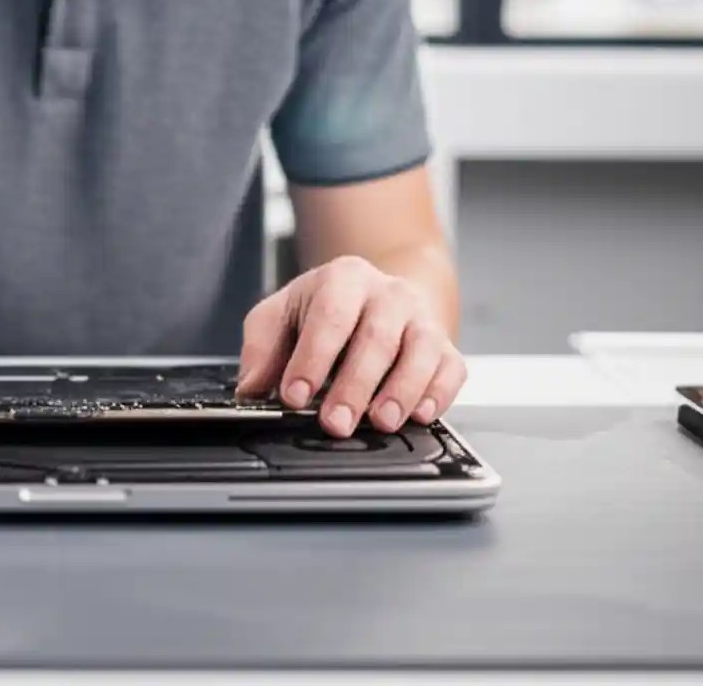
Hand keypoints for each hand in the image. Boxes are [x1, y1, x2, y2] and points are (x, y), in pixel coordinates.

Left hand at [236, 256, 464, 437]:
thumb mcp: (279, 317)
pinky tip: (420, 414)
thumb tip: (251, 390)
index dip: (312, 358)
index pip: (329, 316)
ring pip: (421, 350)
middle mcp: (388, 294)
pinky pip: (451, 368)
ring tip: (381, 422)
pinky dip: (438, 393)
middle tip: (335, 423)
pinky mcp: (446, 346)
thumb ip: (261, 350)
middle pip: (376, 338)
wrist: (379, 298)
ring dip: (401, 390)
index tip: (294, 396)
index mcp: (343, 279)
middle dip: (354, 386)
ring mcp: (421, 319)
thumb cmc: (324, 311)